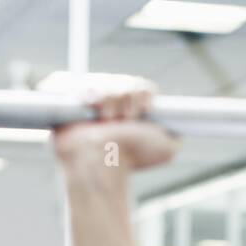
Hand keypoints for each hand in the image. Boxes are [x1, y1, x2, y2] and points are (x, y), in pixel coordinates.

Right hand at [52, 74, 178, 171]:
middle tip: (123, 118)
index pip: (138, 86)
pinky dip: (76, 88)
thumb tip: (183, 124)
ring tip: (105, 118)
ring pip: (98, 80)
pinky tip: (87, 103)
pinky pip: (63, 81)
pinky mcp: (62, 102)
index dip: (141, 92)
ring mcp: (84, 101)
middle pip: (118, 80)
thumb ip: (177, 133)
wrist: (104, 166)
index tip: (145, 108)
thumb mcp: (167, 148)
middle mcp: (107, 103)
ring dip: (106, 96)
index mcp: (129, 109)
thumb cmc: (131, 160)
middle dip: (124, 95)